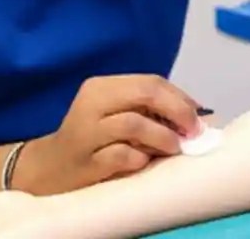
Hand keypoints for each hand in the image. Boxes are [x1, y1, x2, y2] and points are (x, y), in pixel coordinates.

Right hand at [18, 74, 203, 195]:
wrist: (51, 168)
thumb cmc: (92, 138)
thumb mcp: (115, 114)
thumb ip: (147, 109)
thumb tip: (196, 112)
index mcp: (101, 87)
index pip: (150, 82)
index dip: (180, 97)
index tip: (198, 115)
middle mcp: (91, 103)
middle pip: (145, 94)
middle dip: (178, 111)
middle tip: (194, 132)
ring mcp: (86, 132)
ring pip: (134, 124)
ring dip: (163, 137)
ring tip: (173, 148)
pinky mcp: (86, 161)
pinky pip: (122, 155)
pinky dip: (140, 159)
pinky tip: (143, 163)